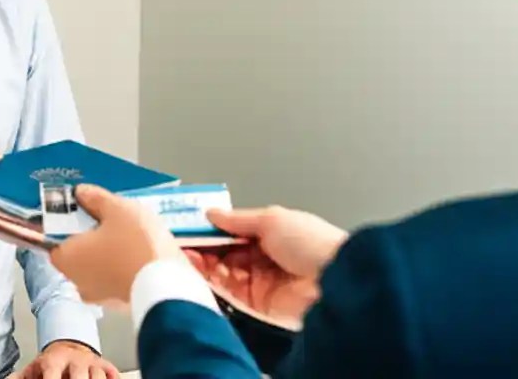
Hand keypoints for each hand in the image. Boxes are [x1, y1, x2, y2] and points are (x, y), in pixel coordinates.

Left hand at [19, 340, 118, 378]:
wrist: (70, 347)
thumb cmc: (50, 365)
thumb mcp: (31, 370)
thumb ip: (17, 378)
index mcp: (54, 360)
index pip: (52, 374)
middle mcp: (75, 360)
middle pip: (80, 376)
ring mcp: (92, 364)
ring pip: (97, 377)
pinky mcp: (106, 367)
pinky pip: (113, 375)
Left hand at [49, 185, 184, 305]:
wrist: (168, 285)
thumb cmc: (136, 243)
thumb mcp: (117, 209)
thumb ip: (95, 198)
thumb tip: (79, 193)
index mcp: (66, 257)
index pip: (54, 240)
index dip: (68, 225)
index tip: (83, 213)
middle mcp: (76, 281)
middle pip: (77, 254)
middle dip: (91, 239)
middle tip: (112, 220)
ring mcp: (98, 297)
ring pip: (97, 268)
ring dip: (108, 255)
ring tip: (131, 236)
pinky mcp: (120, 305)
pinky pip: (115, 280)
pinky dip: (123, 268)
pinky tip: (139, 255)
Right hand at [186, 206, 347, 325]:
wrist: (336, 281)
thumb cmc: (314, 244)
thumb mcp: (272, 219)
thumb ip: (238, 219)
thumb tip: (213, 213)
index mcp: (274, 233)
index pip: (234, 230)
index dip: (211, 228)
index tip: (189, 224)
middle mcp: (266, 257)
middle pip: (226, 251)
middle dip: (204, 245)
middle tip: (181, 239)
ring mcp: (262, 281)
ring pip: (224, 271)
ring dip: (203, 262)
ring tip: (185, 253)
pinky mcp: (258, 304)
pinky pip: (229, 292)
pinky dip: (211, 281)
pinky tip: (198, 269)